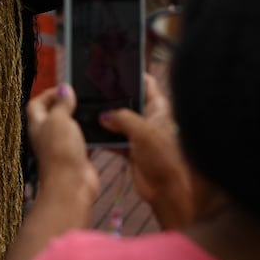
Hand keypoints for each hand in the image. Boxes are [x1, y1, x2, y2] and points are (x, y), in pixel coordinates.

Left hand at [26, 84, 98, 204]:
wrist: (71, 185)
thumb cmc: (60, 152)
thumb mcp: (59, 119)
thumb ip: (61, 104)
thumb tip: (64, 89)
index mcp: (38, 124)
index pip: (36, 104)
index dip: (48, 94)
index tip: (64, 89)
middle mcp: (48, 135)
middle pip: (52, 115)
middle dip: (65, 105)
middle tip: (79, 98)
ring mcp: (62, 147)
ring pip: (69, 128)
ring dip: (79, 119)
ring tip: (90, 110)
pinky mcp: (76, 157)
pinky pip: (82, 142)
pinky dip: (90, 135)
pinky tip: (99, 130)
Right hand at [100, 75, 191, 229]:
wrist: (169, 190)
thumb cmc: (166, 158)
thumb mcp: (143, 131)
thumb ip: (122, 118)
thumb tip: (104, 116)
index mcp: (159, 108)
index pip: (146, 83)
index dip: (133, 74)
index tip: (116, 68)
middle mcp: (149, 119)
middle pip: (129, 101)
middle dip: (113, 98)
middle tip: (95, 91)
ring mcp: (141, 135)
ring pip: (119, 121)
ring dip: (106, 120)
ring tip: (89, 112)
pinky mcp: (133, 151)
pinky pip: (114, 140)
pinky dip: (105, 139)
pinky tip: (92, 135)